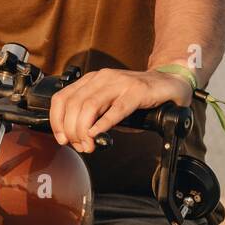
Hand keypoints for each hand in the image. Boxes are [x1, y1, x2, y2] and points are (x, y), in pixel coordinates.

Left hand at [47, 68, 194, 153]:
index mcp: (91, 80)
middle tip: (79, 146)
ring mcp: (119, 83)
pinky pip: (116, 109)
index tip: (62, 138)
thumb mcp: (108, 103)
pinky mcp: (137, 91)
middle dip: (72, 130)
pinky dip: (103, 124)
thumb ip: (93, 115)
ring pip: (90, 105)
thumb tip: (78, 139)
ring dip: (85, 130)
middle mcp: (102, 78)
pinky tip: (98, 134)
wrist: (167, 83)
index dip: (57, 120)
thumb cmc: (136, 97)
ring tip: (89, 145)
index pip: (62, 97)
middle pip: (74, 104)